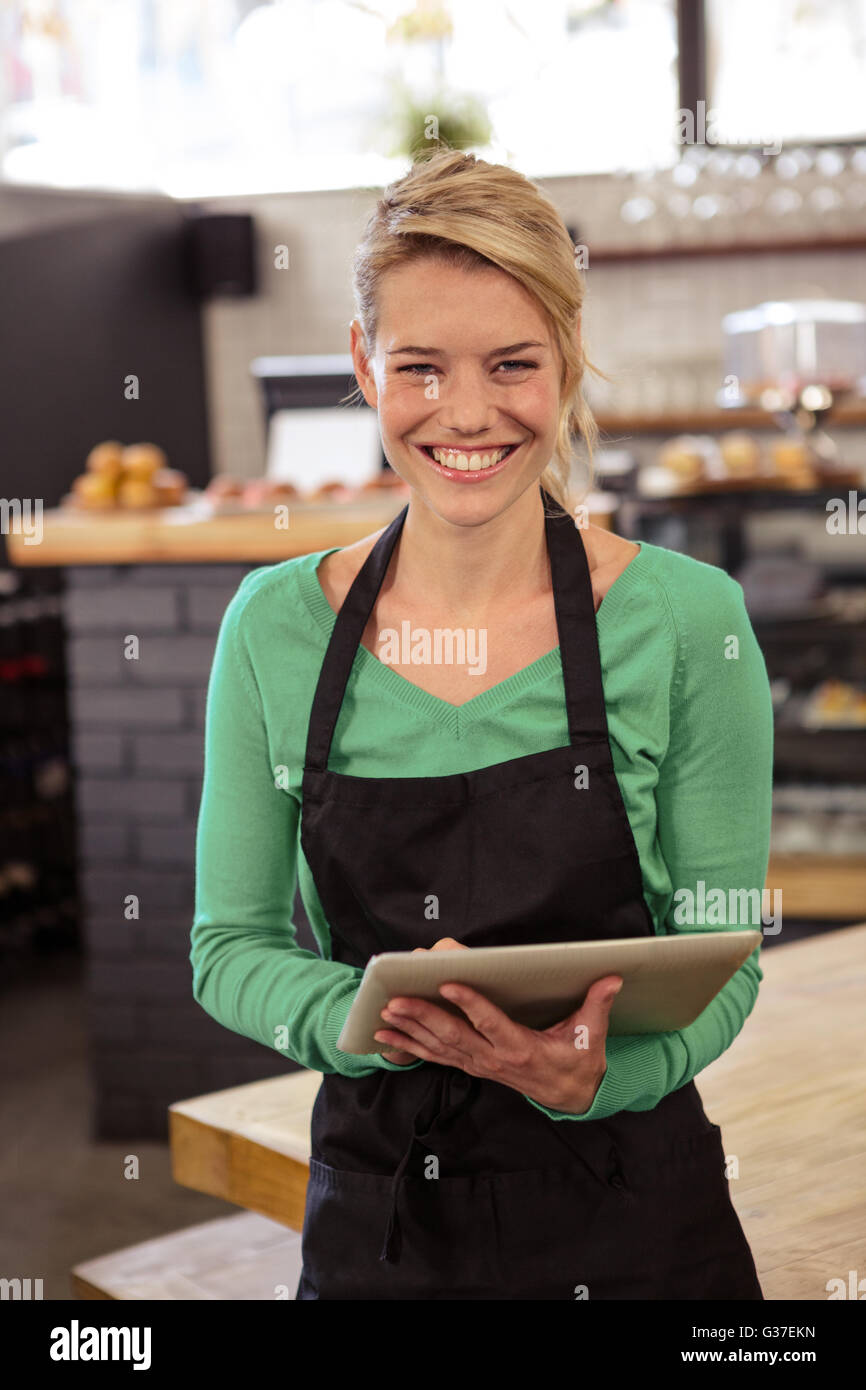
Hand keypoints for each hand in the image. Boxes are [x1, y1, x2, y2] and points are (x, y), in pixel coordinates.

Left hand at [376, 954, 623, 1114]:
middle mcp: (494, 1059)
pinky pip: (435, 1057)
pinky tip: (386, 1038)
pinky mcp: (472, 1066)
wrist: (570, 1096)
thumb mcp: (590, 1036)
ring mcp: (480, 1065)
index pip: (490, 1023)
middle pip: (453, 1036)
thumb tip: (610, 977)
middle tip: (397, 1000)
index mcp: (520, 1048)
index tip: (449, 985)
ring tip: (384, 1015)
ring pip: (438, 1047)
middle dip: (423, 1017)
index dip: (470, 1005)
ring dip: (409, 1031)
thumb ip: (596, 1005)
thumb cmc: (578, 1061)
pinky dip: (409, 1047)